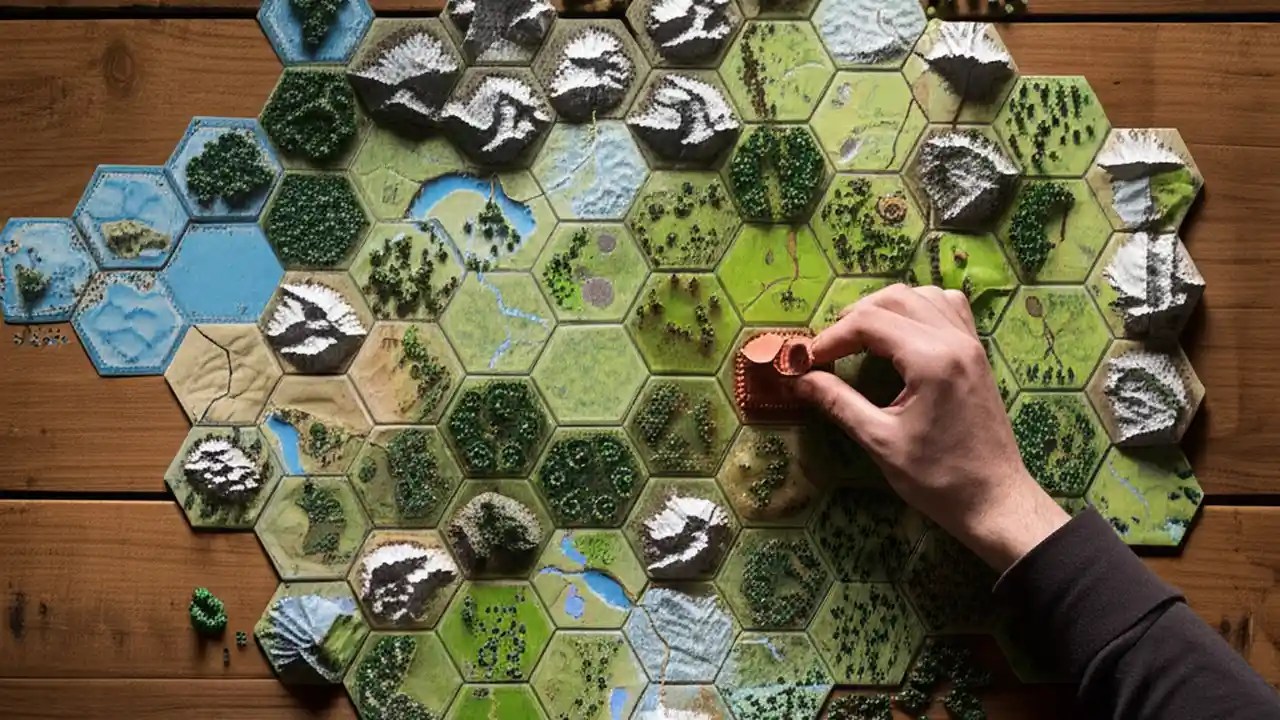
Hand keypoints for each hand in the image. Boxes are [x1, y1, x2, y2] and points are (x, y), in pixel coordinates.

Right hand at [795, 284, 1068, 572]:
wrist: (995, 500)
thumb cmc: (938, 478)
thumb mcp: (880, 441)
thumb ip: (839, 402)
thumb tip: (800, 380)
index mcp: (931, 360)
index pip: (869, 322)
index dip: (832, 337)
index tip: (808, 361)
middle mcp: (954, 340)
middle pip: (894, 298)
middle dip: (854, 317)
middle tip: (831, 349)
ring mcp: (971, 343)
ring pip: (922, 296)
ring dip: (886, 307)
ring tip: (862, 337)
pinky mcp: (977, 354)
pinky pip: (948, 308)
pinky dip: (919, 309)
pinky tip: (903, 334)